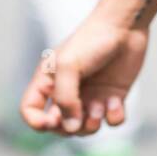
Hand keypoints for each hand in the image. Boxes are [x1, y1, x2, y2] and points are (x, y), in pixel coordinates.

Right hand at [19, 13, 147, 138]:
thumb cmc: (92, 40)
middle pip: (59, 126)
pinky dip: (113, 117)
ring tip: (100, 108)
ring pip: (85, 128)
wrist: (126, 26)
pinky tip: (116, 102)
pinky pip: (111, 121)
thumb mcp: (69, 66)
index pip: (30, 110)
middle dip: (68, 128)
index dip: (36, 122)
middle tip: (80, 118)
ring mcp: (91, 96)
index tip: (50, 121)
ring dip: (91, 125)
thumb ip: (65, 99)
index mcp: (49, 80)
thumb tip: (70, 128)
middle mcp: (68, 91)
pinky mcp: (113, 97)